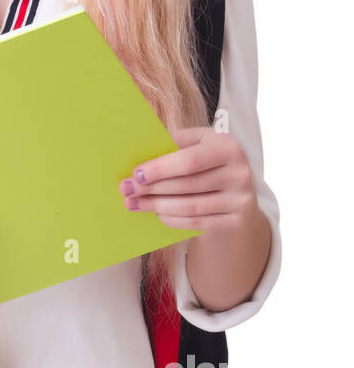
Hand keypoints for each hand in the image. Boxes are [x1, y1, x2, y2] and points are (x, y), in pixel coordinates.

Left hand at [118, 126, 258, 234]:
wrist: (236, 189)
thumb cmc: (207, 161)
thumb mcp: (197, 143)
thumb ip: (174, 144)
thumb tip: (139, 153)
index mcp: (228, 147)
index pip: (190, 161)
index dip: (161, 169)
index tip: (136, 174)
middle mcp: (240, 173)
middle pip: (187, 185)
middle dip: (152, 189)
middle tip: (126, 190)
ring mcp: (241, 199)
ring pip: (190, 207)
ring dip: (156, 206)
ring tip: (134, 203)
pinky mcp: (236, 220)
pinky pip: (197, 223)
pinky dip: (172, 219)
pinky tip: (156, 213)